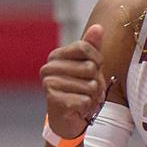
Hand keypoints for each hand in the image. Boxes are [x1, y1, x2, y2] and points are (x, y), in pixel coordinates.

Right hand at [40, 23, 107, 139]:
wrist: (66, 119)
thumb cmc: (78, 89)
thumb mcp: (88, 65)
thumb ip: (92, 47)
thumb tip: (98, 27)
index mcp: (55, 56)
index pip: (85, 47)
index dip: (97, 60)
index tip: (95, 69)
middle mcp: (48, 68)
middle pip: (89, 67)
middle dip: (97, 81)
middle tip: (89, 89)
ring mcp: (49, 84)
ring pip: (90, 86)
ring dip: (93, 96)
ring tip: (85, 99)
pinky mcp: (54, 101)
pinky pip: (84, 100)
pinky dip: (87, 106)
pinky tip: (80, 108)